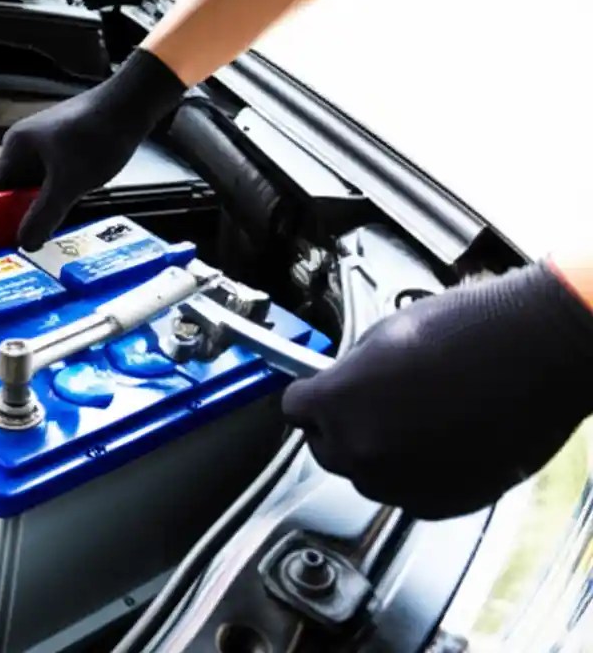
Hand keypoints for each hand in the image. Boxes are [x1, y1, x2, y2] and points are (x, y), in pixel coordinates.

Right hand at [0, 48, 186, 250]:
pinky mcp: (67, 142)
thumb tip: (24, 245)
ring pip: (38, 181)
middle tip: (34, 238)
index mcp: (15, 146)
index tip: (6, 240)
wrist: (132, 104)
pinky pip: (55, 173)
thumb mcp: (67, 183)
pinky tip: (72, 204)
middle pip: (16, 187)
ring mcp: (47, 141)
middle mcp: (26, 142)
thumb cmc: (95, 139)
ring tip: (53, 226)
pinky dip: (60, 189)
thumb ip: (43, 215)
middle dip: (23, 211)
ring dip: (44, 202)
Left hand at [283, 261, 592, 518]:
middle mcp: (361, 450)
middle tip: (368, 403)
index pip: (294, 408)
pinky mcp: (439, 502)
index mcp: (338, 403)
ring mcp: (400, 482)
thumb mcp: (384, 334)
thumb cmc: (470, 331)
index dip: (310, 395)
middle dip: (338, 425)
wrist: (539, 353)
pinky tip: (438, 440)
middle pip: (324, 448)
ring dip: (376, 452)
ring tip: (413, 419)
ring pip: (365, 475)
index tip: (319, 392)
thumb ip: (350, 371)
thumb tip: (340, 385)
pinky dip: (413, 473)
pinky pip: (406, 494)